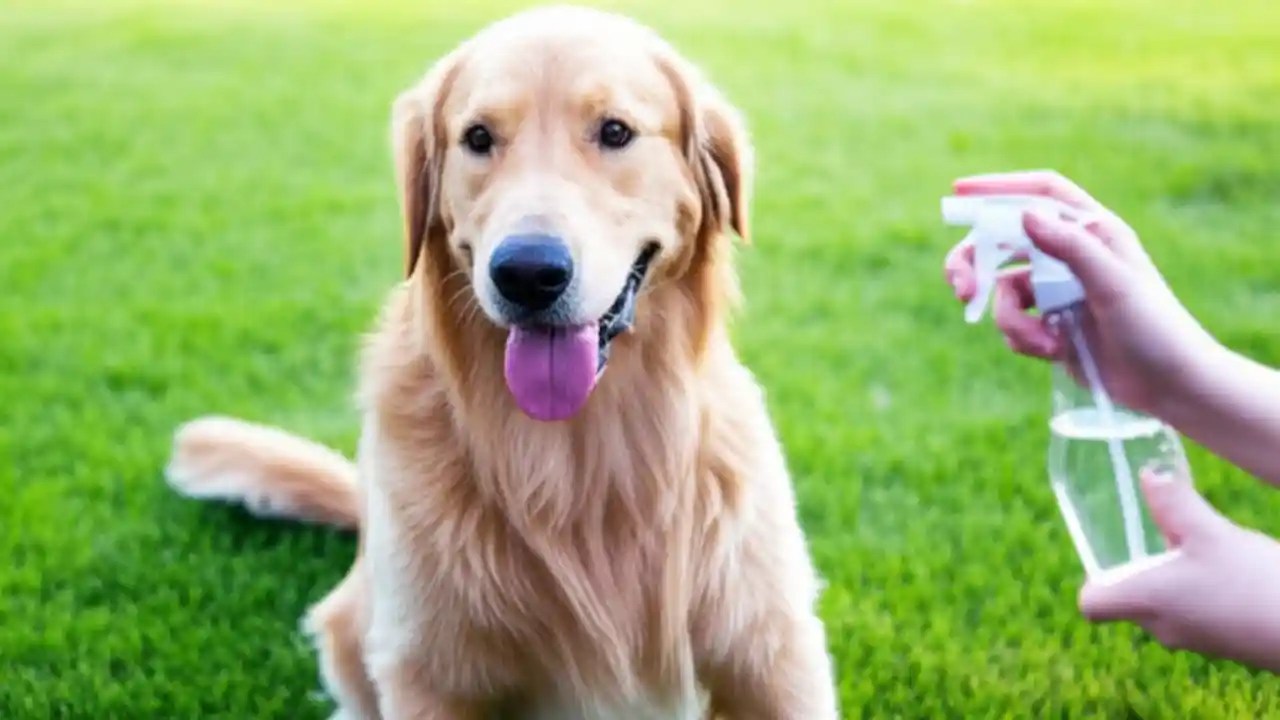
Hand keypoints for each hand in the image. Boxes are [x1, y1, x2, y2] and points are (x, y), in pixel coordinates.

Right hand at [942, 170, 1217, 415]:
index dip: (998, 188)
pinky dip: (1021, 338)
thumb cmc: (1153, 327)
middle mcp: (1070, 254)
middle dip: (974, 263)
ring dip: (1009, 319)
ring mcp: (1057, 289)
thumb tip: (1024, 215)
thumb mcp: (1113, 283)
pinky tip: (1052, 352)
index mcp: (1092, 230)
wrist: (1168, 385)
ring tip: (1038, 344)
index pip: (1039, 193)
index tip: (959, 192)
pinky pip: (1011, 322)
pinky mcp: (1049, 323)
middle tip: (961, 289)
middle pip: (1002, 242)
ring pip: (1001, 290)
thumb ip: (1070, 246)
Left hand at [1079, 469, 1279, 673]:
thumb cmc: (1254, 581)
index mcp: (1146, 601)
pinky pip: (1195, 615)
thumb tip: (1148, 474)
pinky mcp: (1223, 644)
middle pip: (1128, 600)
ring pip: (1165, 606)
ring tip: (1198, 549)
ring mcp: (1194, 640)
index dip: (1094, 581)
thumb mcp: (1210, 532)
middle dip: (1140, 570)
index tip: (1112, 555)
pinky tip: (1228, 571)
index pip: (1090, 604)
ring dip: (1173, 579)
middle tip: (1160, 537)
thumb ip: (1174, 503)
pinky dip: (1200, 593)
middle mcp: (1162, 627)